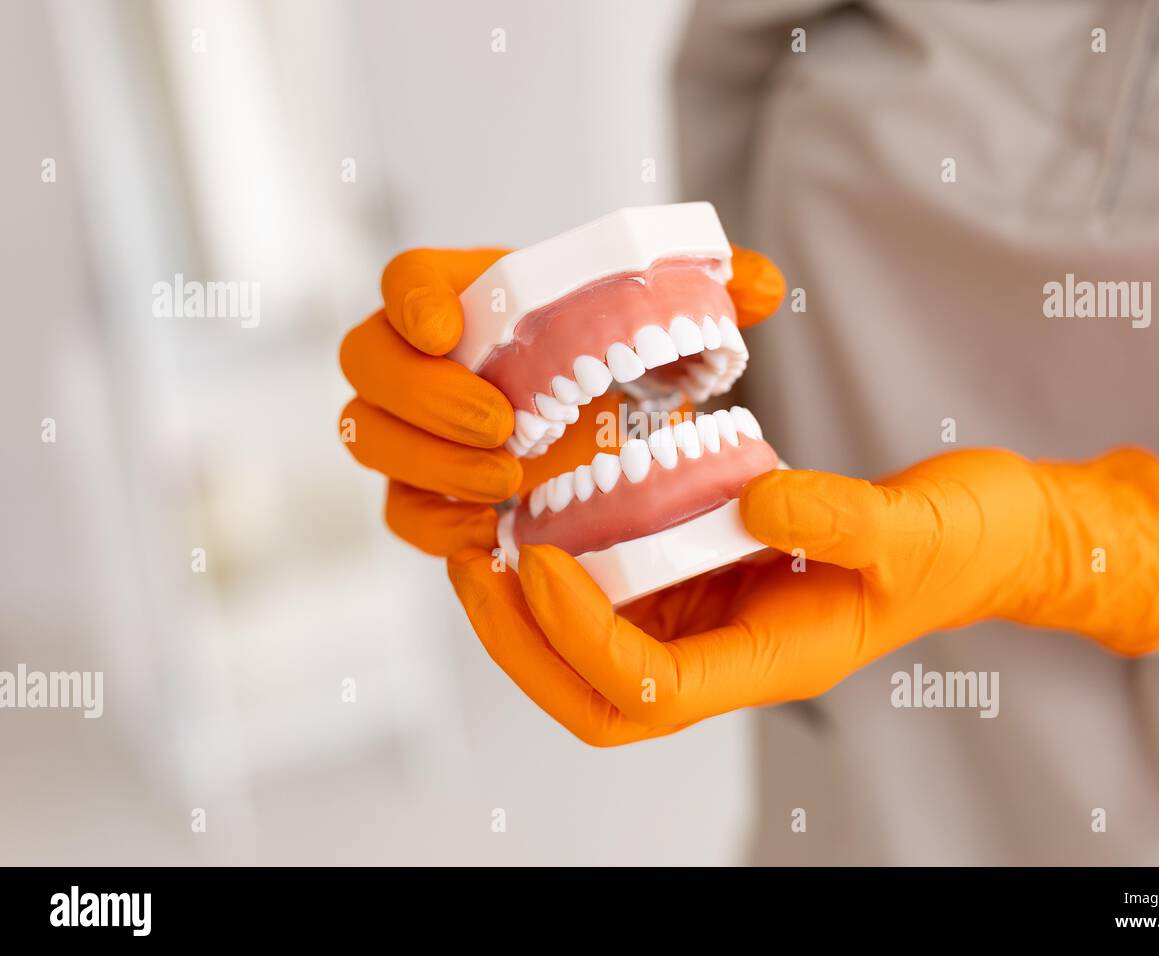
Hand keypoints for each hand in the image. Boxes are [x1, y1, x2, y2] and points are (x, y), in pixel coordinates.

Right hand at [338, 245, 786, 553]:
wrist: (616, 440)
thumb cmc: (628, 368)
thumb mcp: (673, 326)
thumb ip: (716, 294)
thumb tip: (763, 283)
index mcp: (474, 300)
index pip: (407, 281)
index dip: (411, 300)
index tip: (448, 326)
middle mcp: (427, 362)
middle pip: (367, 364)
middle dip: (422, 395)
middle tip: (502, 424)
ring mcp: (418, 432)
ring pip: (371, 441)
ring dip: (430, 463)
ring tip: (508, 482)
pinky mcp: (430, 496)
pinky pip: (403, 513)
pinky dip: (438, 525)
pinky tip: (493, 533)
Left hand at [449, 447, 1158, 744]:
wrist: (988, 539)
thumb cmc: (963, 543)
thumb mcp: (916, 525)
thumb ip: (841, 518)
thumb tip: (752, 500)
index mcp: (777, 660)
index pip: (650, 688)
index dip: (580, 636)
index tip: (539, 559)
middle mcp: (733, 656)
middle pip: (600, 700)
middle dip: (525, 647)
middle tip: (477, 567)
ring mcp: (718, 625)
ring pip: (598, 659)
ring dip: (530, 616)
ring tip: (485, 543)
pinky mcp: (714, 585)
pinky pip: (623, 600)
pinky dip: (570, 572)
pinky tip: (545, 514)